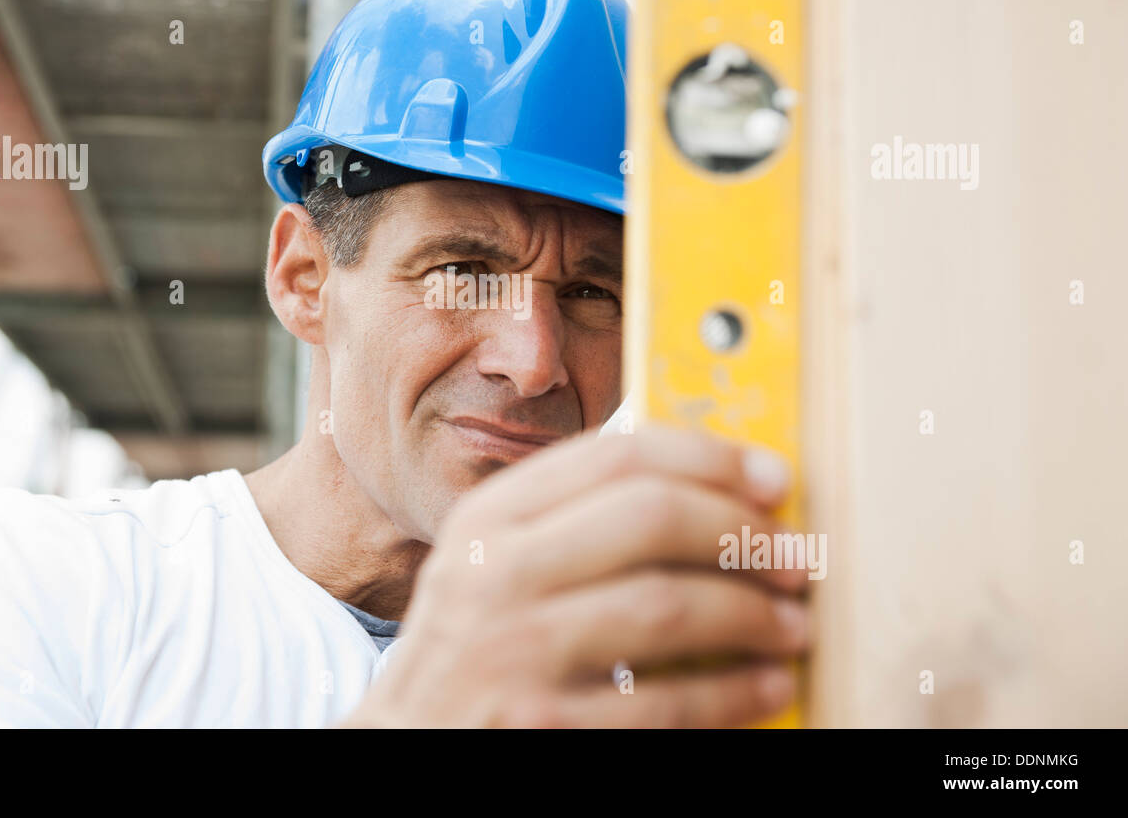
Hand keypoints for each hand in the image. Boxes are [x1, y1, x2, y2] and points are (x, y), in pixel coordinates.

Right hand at [341, 424, 809, 726]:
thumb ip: (570, 522)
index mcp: (491, 517)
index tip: (772, 479)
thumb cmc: (468, 652)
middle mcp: (496, 572)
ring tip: (792, 625)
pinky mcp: (542, 726)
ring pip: (666, 607)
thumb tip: (704, 492)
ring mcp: (514, 651)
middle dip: (744, 533)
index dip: (711, 459)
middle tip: (797, 558)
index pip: (617, 457)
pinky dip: (731, 695)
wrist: (405, 746)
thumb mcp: (492, 565)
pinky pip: (662, 703)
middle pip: (650, 518)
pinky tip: (762, 688)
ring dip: (751, 615)